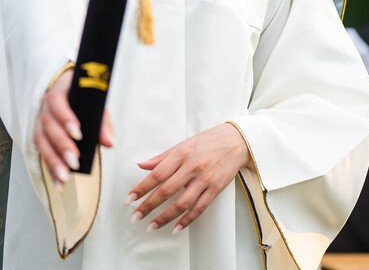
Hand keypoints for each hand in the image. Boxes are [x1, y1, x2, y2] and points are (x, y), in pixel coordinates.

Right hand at [34, 69, 114, 186]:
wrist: (67, 95)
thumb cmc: (83, 101)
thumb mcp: (95, 106)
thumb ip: (103, 124)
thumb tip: (110, 143)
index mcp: (58, 94)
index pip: (58, 103)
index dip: (66, 118)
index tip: (79, 134)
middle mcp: (45, 109)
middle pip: (50, 127)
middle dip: (62, 146)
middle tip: (75, 162)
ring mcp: (39, 124)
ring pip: (42, 142)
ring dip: (53, 161)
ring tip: (65, 177)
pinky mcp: (40, 138)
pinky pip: (43, 154)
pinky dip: (51, 169)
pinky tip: (59, 183)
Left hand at [128, 122, 250, 233]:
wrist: (237, 141)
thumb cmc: (208, 141)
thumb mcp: (183, 144)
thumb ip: (162, 157)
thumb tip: (142, 165)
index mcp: (181, 154)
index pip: (157, 174)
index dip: (141, 188)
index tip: (130, 198)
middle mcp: (192, 167)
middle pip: (166, 191)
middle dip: (148, 206)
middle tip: (136, 217)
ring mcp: (205, 179)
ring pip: (181, 203)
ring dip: (165, 217)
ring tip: (152, 226)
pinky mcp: (216, 189)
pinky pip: (199, 208)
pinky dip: (187, 220)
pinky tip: (176, 228)